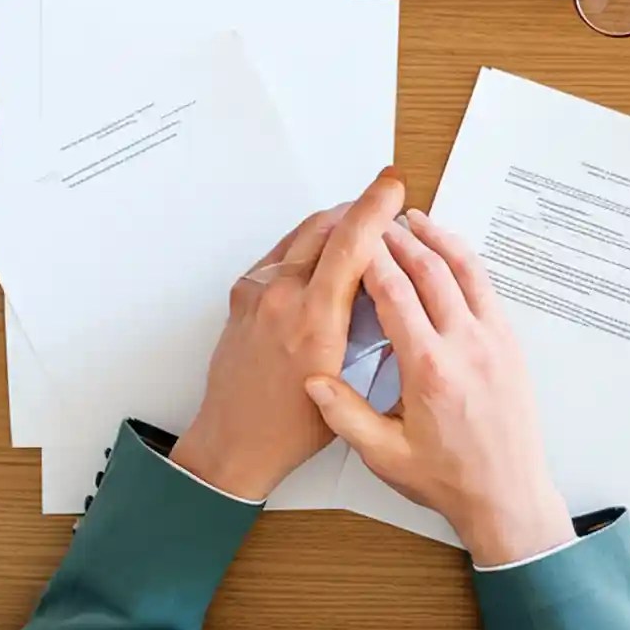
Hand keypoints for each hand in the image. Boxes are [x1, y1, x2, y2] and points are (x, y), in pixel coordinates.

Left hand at [170, 168, 405, 500]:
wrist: (235, 443)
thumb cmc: (290, 427)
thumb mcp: (349, 382)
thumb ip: (366, 329)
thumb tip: (387, 292)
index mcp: (315, 320)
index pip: (351, 243)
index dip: (377, 206)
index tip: (394, 186)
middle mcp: (282, 298)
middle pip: (326, 227)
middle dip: (361, 210)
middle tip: (387, 206)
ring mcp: (257, 293)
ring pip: (303, 236)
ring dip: (335, 225)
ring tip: (361, 231)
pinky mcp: (242, 295)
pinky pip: (282, 253)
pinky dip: (308, 245)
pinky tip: (325, 257)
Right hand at [303, 209, 574, 565]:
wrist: (507, 496)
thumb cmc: (448, 479)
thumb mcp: (384, 455)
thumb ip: (345, 414)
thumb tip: (313, 377)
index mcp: (429, 370)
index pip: (395, 294)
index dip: (371, 259)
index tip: (353, 238)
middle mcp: (466, 347)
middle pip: (429, 271)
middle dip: (398, 239)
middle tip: (374, 219)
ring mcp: (494, 341)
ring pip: (465, 270)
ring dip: (437, 239)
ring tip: (412, 220)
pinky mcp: (509, 344)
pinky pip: (486, 288)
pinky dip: (465, 261)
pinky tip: (448, 253)